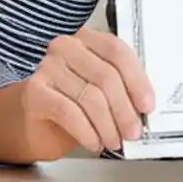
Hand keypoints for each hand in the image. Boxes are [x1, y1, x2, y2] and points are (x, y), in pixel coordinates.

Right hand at [18, 27, 154, 156]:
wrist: (34, 121)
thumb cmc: (70, 103)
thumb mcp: (99, 89)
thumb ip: (121, 88)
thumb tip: (144, 107)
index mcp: (87, 39)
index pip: (117, 51)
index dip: (137, 80)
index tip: (147, 105)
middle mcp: (66, 47)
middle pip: (106, 76)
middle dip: (124, 110)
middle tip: (133, 131)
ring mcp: (48, 67)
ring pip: (90, 97)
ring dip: (107, 125)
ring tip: (114, 140)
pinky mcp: (35, 91)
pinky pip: (69, 112)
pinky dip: (87, 132)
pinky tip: (94, 142)